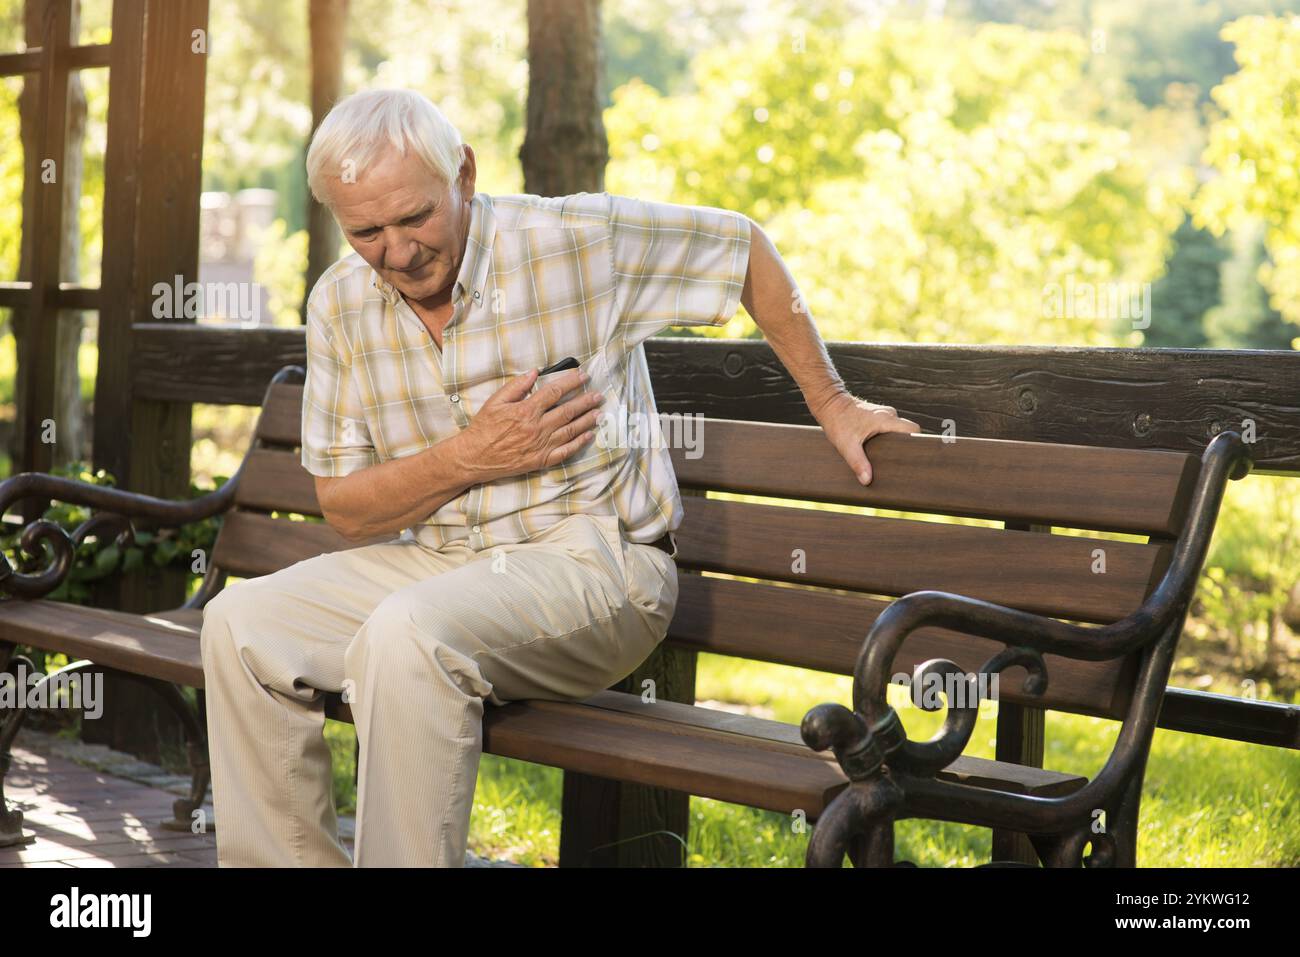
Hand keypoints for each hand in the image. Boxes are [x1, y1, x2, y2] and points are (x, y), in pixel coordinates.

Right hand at [460, 368, 605, 482]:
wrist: (474, 457)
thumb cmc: (483, 428)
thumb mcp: (495, 401)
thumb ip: (516, 386)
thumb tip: (534, 372)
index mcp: (526, 410)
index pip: (555, 392)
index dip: (571, 382)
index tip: (583, 376)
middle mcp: (537, 427)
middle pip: (568, 411)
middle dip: (586, 401)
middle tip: (598, 395)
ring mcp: (541, 445)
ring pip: (571, 430)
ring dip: (587, 420)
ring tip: (599, 412)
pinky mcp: (541, 460)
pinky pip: (565, 451)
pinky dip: (579, 443)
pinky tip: (589, 436)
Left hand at [811, 390, 920, 484]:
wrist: (828, 403)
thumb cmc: (837, 421)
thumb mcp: (847, 445)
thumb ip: (858, 463)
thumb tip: (867, 480)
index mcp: (886, 420)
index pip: (913, 429)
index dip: (916, 442)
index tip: (912, 455)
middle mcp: (888, 414)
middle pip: (907, 431)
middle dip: (904, 444)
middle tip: (898, 459)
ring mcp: (883, 413)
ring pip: (897, 429)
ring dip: (894, 440)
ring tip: (887, 454)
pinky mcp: (876, 415)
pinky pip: (888, 426)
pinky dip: (886, 436)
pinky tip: (878, 447)